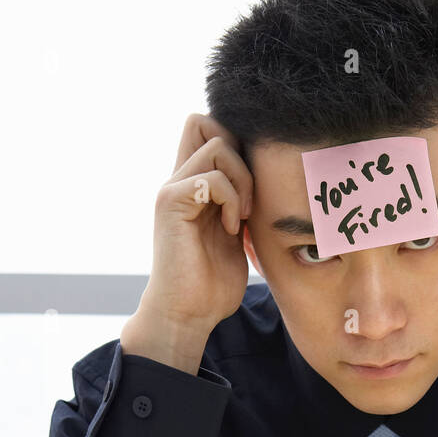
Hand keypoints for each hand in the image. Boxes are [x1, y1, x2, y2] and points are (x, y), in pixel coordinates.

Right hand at [129, 112, 253, 344]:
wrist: (188, 316)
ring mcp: (173, 189)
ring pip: (216, 143)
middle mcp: (179, 180)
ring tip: (241, 217)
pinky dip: (230, 199)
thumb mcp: (235, 236)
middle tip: (248, 197)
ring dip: (241, 179)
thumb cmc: (212, 286)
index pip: (206, 128)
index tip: (251, 187)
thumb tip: (266, 182)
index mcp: (193, 186)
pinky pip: (211, 177)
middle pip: (205, 121)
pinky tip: (230, 228)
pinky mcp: (171, 203)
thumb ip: (239, 204)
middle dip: (240, 152)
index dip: (236, 143)